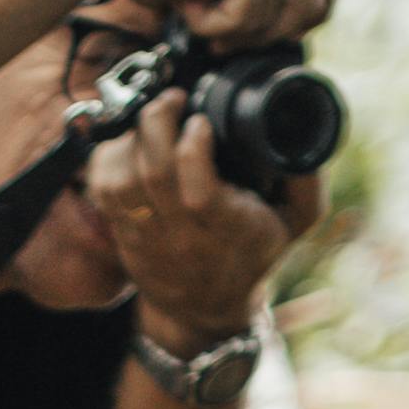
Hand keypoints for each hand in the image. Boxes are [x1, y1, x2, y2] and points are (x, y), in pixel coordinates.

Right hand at [74, 0, 341, 45]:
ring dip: (233, 29)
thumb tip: (292, 27)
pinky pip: (245, 22)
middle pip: (313, 5)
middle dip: (267, 33)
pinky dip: (209, 26)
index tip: (261, 30)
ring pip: (279, 20)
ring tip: (194, 3)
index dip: (300, 14)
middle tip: (218, 30)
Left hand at [90, 94, 323, 345]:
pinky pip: (102, 191)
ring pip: (120, 181)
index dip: (193, 149)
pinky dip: (106, 159)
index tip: (202, 120)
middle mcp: (182, 234)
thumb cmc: (252, 256)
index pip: (199, 190)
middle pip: (152, 175)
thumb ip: (306, 182)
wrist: (204, 308)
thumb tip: (307, 139)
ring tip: (150, 118)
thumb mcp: (295, 223)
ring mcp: (147, 235)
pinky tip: (127, 141)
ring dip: (129, 139)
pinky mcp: (122, 233)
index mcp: (226, 229)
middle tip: (172, 100)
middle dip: (156, 124)